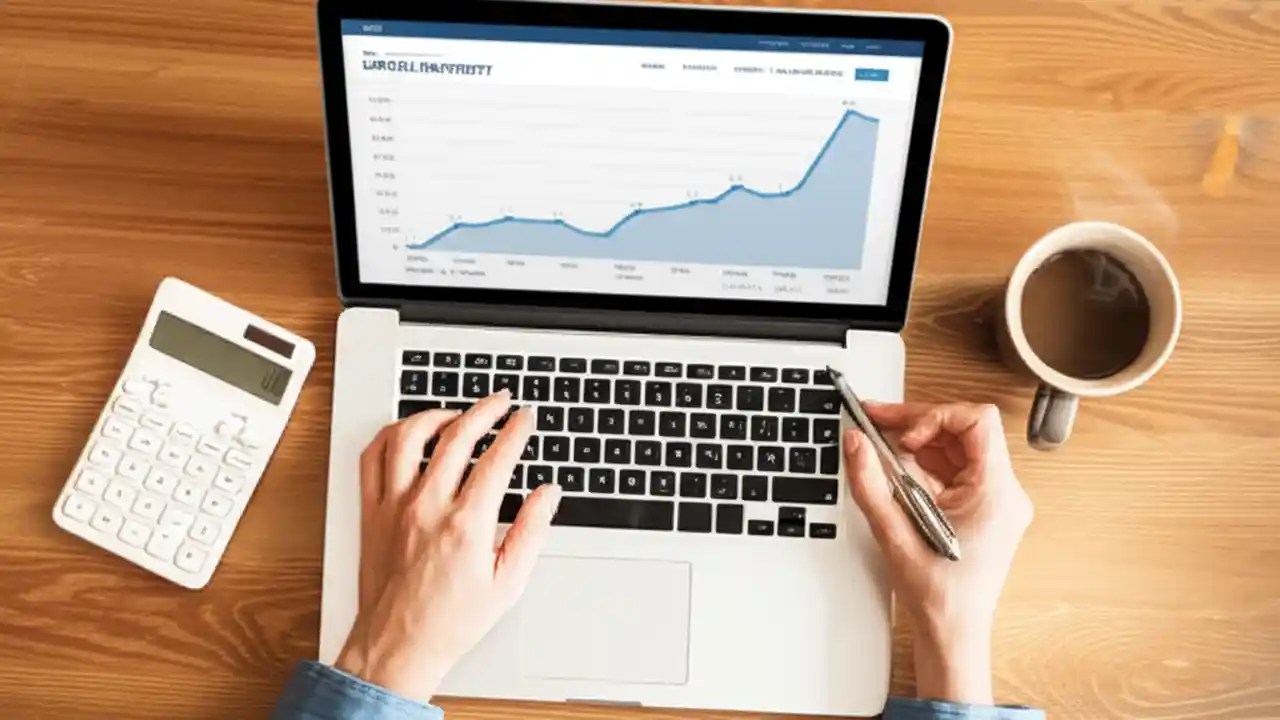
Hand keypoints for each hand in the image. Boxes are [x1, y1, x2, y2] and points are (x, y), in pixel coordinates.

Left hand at [335, 391, 562, 703]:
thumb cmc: (451, 621)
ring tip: (456, 413)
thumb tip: (548, 493)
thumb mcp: (509, 582)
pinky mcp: (371, 512)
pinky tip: (409, 431)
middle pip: (456, 436)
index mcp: (466, 525)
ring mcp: (394, 507)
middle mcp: (427, 508)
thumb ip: (531, 530)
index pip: (497, 459)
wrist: (398, 645)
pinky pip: (372, 457)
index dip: (516, 431)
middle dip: (484, 410)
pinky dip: (391, 434)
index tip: (525, 417)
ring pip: (409, 437)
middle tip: (500, 401)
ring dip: (437, 415)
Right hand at [843, 402, 1032, 704]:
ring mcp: (994, 500)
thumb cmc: (938, 596)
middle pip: (963, 431)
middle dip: (917, 424)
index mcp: (996, 494)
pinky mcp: (980, 506)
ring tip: (881, 455)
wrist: (953, 633)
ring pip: (955, 447)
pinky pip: (952, 469)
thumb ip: (870, 483)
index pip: (978, 422)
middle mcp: (1003, 493)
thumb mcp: (894, 534)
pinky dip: (922, 466)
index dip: (935, 416)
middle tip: (875, 420)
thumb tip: (856, 442)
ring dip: (917, 445)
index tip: (904, 435)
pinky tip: (897, 478)